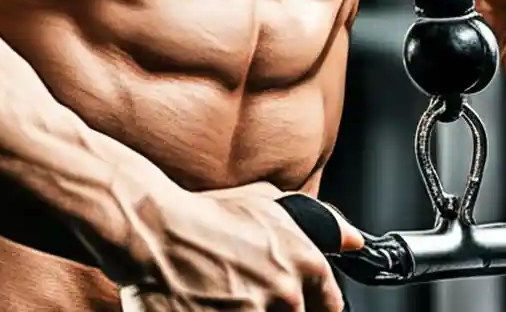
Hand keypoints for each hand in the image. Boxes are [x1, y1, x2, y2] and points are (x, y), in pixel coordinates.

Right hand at [120, 182, 362, 310]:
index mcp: (305, 266)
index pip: (329, 309)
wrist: (151, 229)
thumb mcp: (267, 204)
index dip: (308, 308)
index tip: (292, 307)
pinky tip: (203, 307)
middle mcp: (286, 296)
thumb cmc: (204, 215)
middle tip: (240, 298)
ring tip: (217, 301)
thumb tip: (354, 241)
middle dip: (271, 311)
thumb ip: (319, 224)